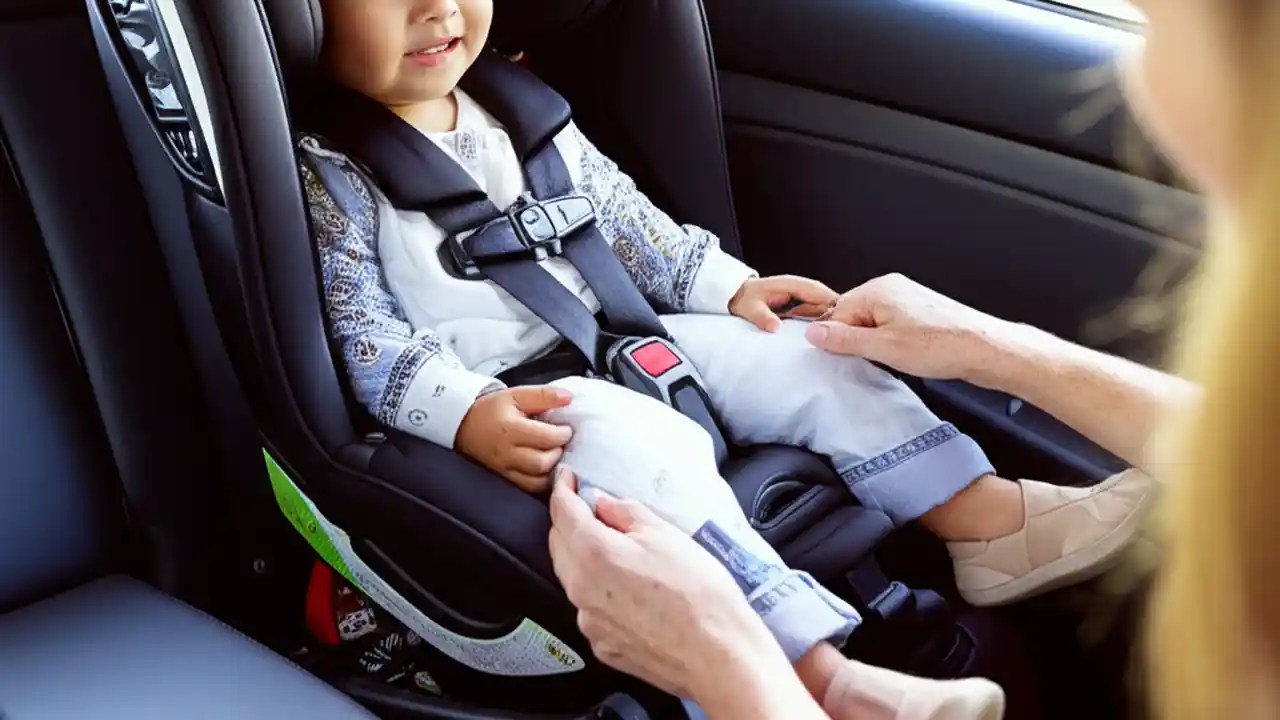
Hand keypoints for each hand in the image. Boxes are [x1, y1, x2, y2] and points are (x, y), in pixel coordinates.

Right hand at [456, 386, 573, 492]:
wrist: (463, 426)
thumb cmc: (492, 409)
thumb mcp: (516, 395)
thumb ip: (544, 395)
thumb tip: (569, 397)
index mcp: (510, 428)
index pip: (546, 437)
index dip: (563, 434)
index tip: (566, 429)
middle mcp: (506, 452)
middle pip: (542, 462)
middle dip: (558, 452)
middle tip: (560, 443)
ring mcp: (503, 469)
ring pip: (536, 480)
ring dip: (551, 469)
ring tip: (553, 455)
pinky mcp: (503, 479)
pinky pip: (527, 488)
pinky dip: (540, 482)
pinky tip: (545, 470)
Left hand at [547, 471, 788, 703]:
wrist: (717, 654)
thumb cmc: (699, 592)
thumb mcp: (665, 534)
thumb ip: (625, 513)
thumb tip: (601, 504)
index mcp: (593, 554)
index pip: (561, 512)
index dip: (562, 489)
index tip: (566, 477)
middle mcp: (580, 590)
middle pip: (559, 545)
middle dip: (569, 523)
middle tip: (592, 509)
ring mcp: (589, 622)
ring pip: (572, 578)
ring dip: (583, 558)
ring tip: (616, 550)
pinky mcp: (603, 646)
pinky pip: (590, 609)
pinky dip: (599, 592)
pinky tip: (627, 589)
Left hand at [729, 275, 837, 331]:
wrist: (738, 299)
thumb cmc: (745, 300)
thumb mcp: (749, 308)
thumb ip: (761, 316)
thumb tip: (775, 326)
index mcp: (793, 284)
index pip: (818, 292)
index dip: (832, 304)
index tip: (842, 320)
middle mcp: (802, 289)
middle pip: (827, 300)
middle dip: (837, 315)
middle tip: (845, 334)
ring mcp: (805, 299)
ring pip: (826, 308)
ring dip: (832, 321)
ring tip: (841, 338)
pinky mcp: (804, 308)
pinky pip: (819, 315)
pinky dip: (824, 325)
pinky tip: (828, 338)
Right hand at [804, 273, 1013, 383]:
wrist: (984, 348)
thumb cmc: (942, 345)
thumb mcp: (884, 347)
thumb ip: (845, 339)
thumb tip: (815, 333)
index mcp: (878, 290)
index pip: (837, 312)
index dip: (838, 338)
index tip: (843, 355)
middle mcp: (892, 287)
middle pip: (854, 314)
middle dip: (859, 339)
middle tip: (876, 357)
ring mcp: (907, 297)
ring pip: (873, 321)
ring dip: (878, 341)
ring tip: (897, 356)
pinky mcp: (919, 309)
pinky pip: (891, 323)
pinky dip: (893, 340)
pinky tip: (907, 353)